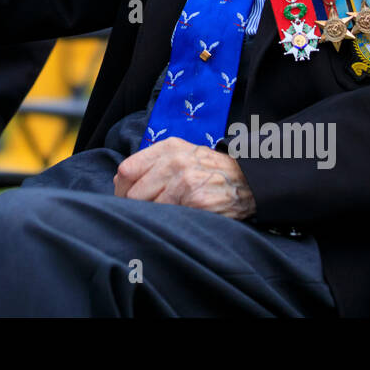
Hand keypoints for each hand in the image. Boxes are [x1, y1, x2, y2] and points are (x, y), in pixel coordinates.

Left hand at [114, 136, 255, 218]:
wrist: (249, 180)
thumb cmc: (209, 171)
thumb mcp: (182, 155)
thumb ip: (153, 164)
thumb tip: (120, 183)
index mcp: (168, 147)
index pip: (127, 170)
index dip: (121, 189)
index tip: (124, 200)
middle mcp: (175, 161)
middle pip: (134, 192)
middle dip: (135, 207)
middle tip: (144, 214)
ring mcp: (186, 181)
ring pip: (149, 207)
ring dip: (153, 216)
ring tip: (166, 215)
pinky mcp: (196, 201)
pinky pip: (169, 217)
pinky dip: (170, 222)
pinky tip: (181, 219)